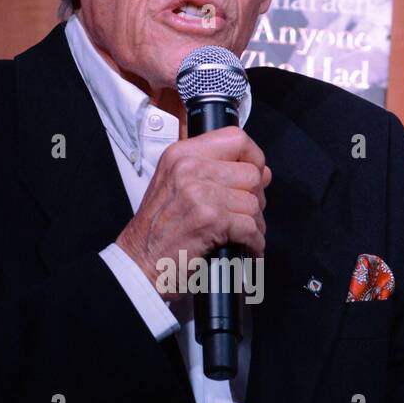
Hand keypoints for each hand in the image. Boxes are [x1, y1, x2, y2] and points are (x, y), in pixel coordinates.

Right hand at [116, 125, 271, 300]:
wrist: (139, 263)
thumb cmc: (157, 231)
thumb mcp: (178, 187)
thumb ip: (219, 174)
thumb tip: (264, 172)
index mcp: (181, 155)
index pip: (236, 139)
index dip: (254, 158)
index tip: (254, 175)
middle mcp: (189, 169)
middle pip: (251, 174)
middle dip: (255, 198)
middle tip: (244, 215)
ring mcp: (200, 194)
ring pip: (253, 203)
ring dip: (254, 225)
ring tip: (242, 235)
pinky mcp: (211, 220)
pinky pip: (250, 228)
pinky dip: (253, 244)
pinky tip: (245, 248)